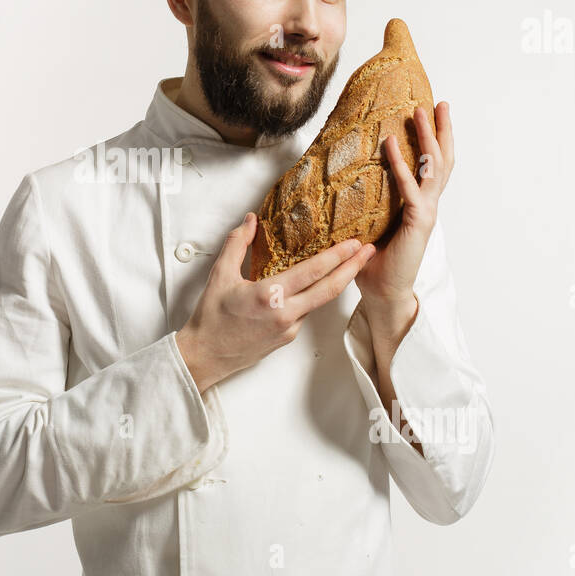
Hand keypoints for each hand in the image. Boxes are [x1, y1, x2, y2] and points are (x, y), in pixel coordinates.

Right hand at [176, 212, 376, 391]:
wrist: (206, 355)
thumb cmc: (211, 317)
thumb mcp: (220, 275)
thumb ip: (237, 244)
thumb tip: (251, 220)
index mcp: (270, 295)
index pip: (313, 272)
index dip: (337, 256)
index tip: (354, 243)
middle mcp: (285, 314)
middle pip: (329, 289)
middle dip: (352, 268)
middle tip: (368, 251)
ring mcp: (289, 329)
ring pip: (318, 302)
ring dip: (335, 282)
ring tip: (347, 265)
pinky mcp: (287, 339)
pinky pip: (304, 313)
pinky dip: (312, 298)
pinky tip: (312, 287)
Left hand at [354, 102, 453, 308]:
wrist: (382, 292)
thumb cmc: (374, 260)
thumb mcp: (370, 222)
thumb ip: (367, 201)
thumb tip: (345, 177)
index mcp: (420, 204)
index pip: (432, 165)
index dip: (434, 139)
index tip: (431, 114)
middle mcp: (428, 205)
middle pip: (442, 160)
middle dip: (441, 130)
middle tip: (438, 102)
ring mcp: (426, 213)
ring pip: (433, 167)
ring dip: (427, 137)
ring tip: (420, 111)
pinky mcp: (417, 224)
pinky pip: (410, 189)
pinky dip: (401, 165)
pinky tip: (392, 144)